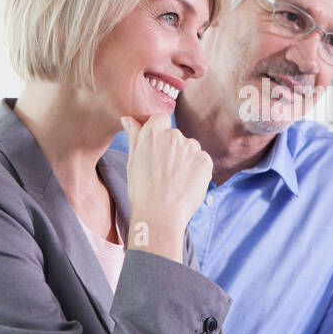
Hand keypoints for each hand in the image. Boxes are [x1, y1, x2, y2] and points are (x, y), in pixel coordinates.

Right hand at [121, 113, 211, 262]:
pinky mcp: (205, 161)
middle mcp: (174, 135)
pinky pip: (201, 160)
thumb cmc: (141, 190)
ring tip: (175, 180)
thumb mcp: (132, 160)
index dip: (159, 135)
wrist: (160, 215)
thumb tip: (128, 118)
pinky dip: (196, 170)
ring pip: (190, 149)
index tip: (157, 151)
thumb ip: (134, 136)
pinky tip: (185, 183)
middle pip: (176, 137)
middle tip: (164, 172)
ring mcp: (191, 148)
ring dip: (185, 159)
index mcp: (153, 132)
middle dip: (172, 150)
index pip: (160, 119)